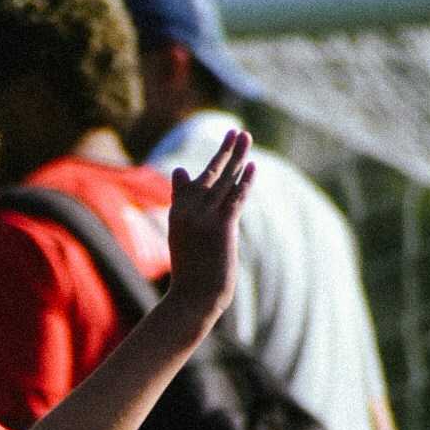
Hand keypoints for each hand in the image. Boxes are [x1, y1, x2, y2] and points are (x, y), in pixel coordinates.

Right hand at [163, 127, 253, 344]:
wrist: (192, 299)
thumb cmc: (189, 274)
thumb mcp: (182, 239)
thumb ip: (182, 208)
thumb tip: (179, 178)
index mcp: (177, 213)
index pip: (193, 182)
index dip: (211, 166)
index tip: (224, 147)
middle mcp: (189, 211)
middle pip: (211, 173)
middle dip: (225, 151)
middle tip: (237, 131)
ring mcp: (204, 219)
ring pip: (224, 181)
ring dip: (237, 157)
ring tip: (246, 137)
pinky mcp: (221, 228)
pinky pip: (235, 198)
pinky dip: (245, 181)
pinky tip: (252, 166)